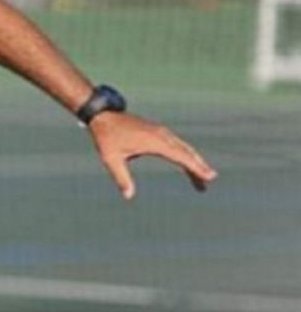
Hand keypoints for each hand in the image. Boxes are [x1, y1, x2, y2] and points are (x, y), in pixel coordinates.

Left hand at [87, 112, 217, 199]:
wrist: (102, 115)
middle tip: (210, 180)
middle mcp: (161, 134)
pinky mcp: (156, 130)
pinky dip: (184, 153)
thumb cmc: (106, 137)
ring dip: (193, 160)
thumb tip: (128, 196)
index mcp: (153, 141)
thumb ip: (121, 177)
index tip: (210, 176)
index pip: (180, 156)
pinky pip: (176, 143)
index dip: (196, 167)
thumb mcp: (111, 158)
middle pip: (186, 152)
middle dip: (199, 166)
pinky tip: (187, 162)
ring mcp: (159, 131)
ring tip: (203, 177)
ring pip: (182, 147)